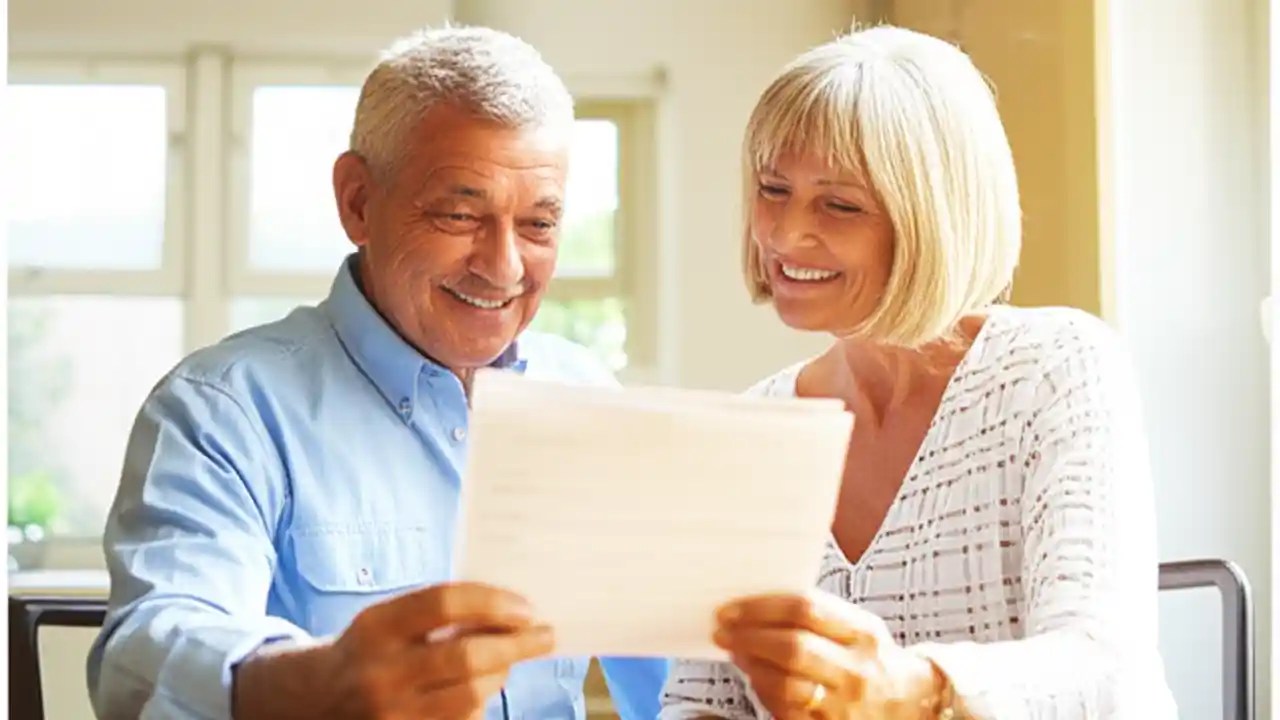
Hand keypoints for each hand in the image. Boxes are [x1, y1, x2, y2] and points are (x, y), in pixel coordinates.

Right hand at [332, 582, 553, 718]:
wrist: (315, 702)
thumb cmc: (371, 650)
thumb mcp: (390, 620)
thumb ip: (440, 613)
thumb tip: (512, 615)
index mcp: (376, 627)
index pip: (444, 603)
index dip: (493, 602)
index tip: (527, 608)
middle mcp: (380, 673)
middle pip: (466, 657)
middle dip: (516, 645)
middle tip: (545, 636)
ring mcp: (391, 715)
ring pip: (471, 695)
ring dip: (500, 674)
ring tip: (506, 662)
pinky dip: (480, 704)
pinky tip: (478, 690)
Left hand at [713, 590, 944, 719]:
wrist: (908, 703)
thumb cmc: (870, 657)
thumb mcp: (857, 627)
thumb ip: (817, 614)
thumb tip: (755, 605)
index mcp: (863, 634)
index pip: (806, 609)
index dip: (760, 608)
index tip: (731, 609)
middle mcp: (857, 670)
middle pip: (793, 648)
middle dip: (749, 637)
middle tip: (723, 631)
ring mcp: (845, 705)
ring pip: (786, 685)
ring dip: (751, 667)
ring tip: (736, 653)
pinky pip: (786, 711)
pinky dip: (764, 693)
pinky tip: (756, 679)